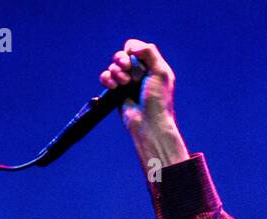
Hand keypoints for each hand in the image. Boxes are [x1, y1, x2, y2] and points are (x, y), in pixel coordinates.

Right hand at [100, 39, 188, 167]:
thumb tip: (131, 47)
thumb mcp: (160, 72)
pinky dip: (106, 79)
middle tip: (126, 67)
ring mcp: (127, 83)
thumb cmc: (158, 100)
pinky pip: (106, 78)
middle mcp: (139, 73)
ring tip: (123, 83)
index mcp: (151, 65)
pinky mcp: (116, 93)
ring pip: (113, 66)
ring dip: (116, 72)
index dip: (131, 50)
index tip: (134, 58)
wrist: (149, 124)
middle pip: (121, 55)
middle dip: (121, 59)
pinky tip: (113, 86)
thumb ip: (149, 52)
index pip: (135, 47)